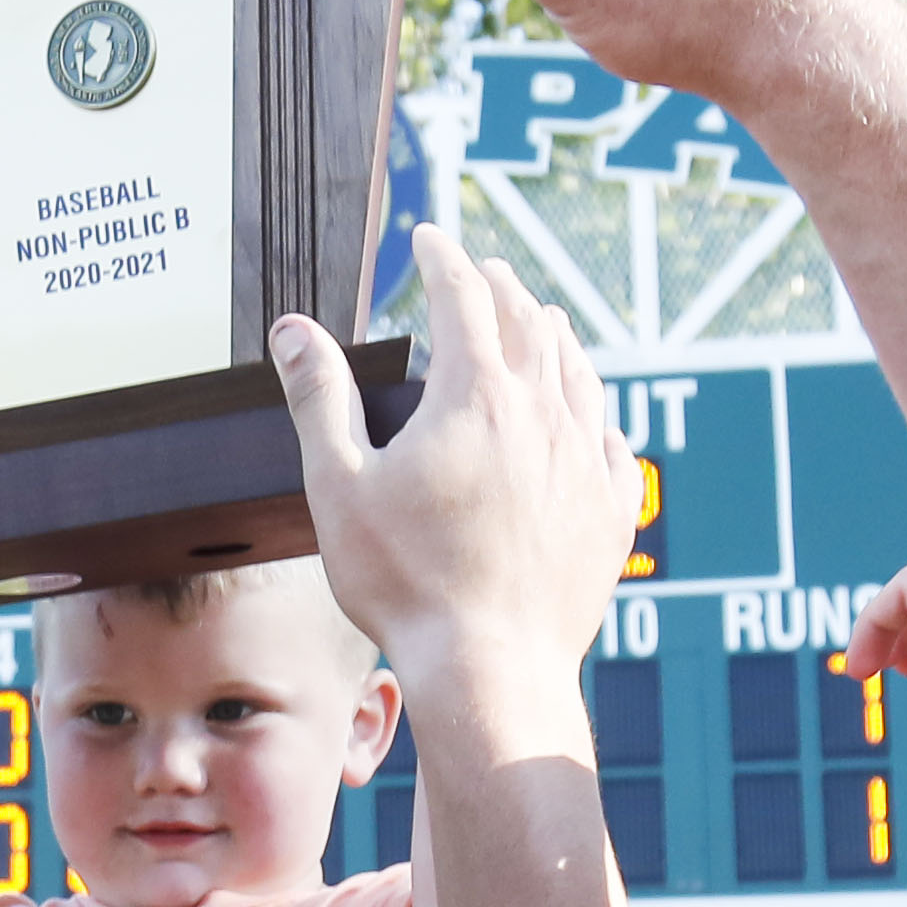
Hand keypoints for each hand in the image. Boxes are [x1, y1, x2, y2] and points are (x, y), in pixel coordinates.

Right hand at [274, 225, 633, 712]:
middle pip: (529, 323)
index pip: (462, 296)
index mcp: (475, 395)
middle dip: (501, 288)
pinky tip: (589, 420)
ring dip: (555, 338)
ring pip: (579, 374)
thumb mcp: (339, 486)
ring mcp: (584, 462)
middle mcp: (542, 413)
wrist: (490, 668)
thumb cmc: (405, 583)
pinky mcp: (610, 513)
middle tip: (483, 275)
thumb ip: (320, 399)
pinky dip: (594, 415)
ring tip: (543, 323)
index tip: (428, 238)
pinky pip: (611, 444)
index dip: (443, 258)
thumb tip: (294, 330)